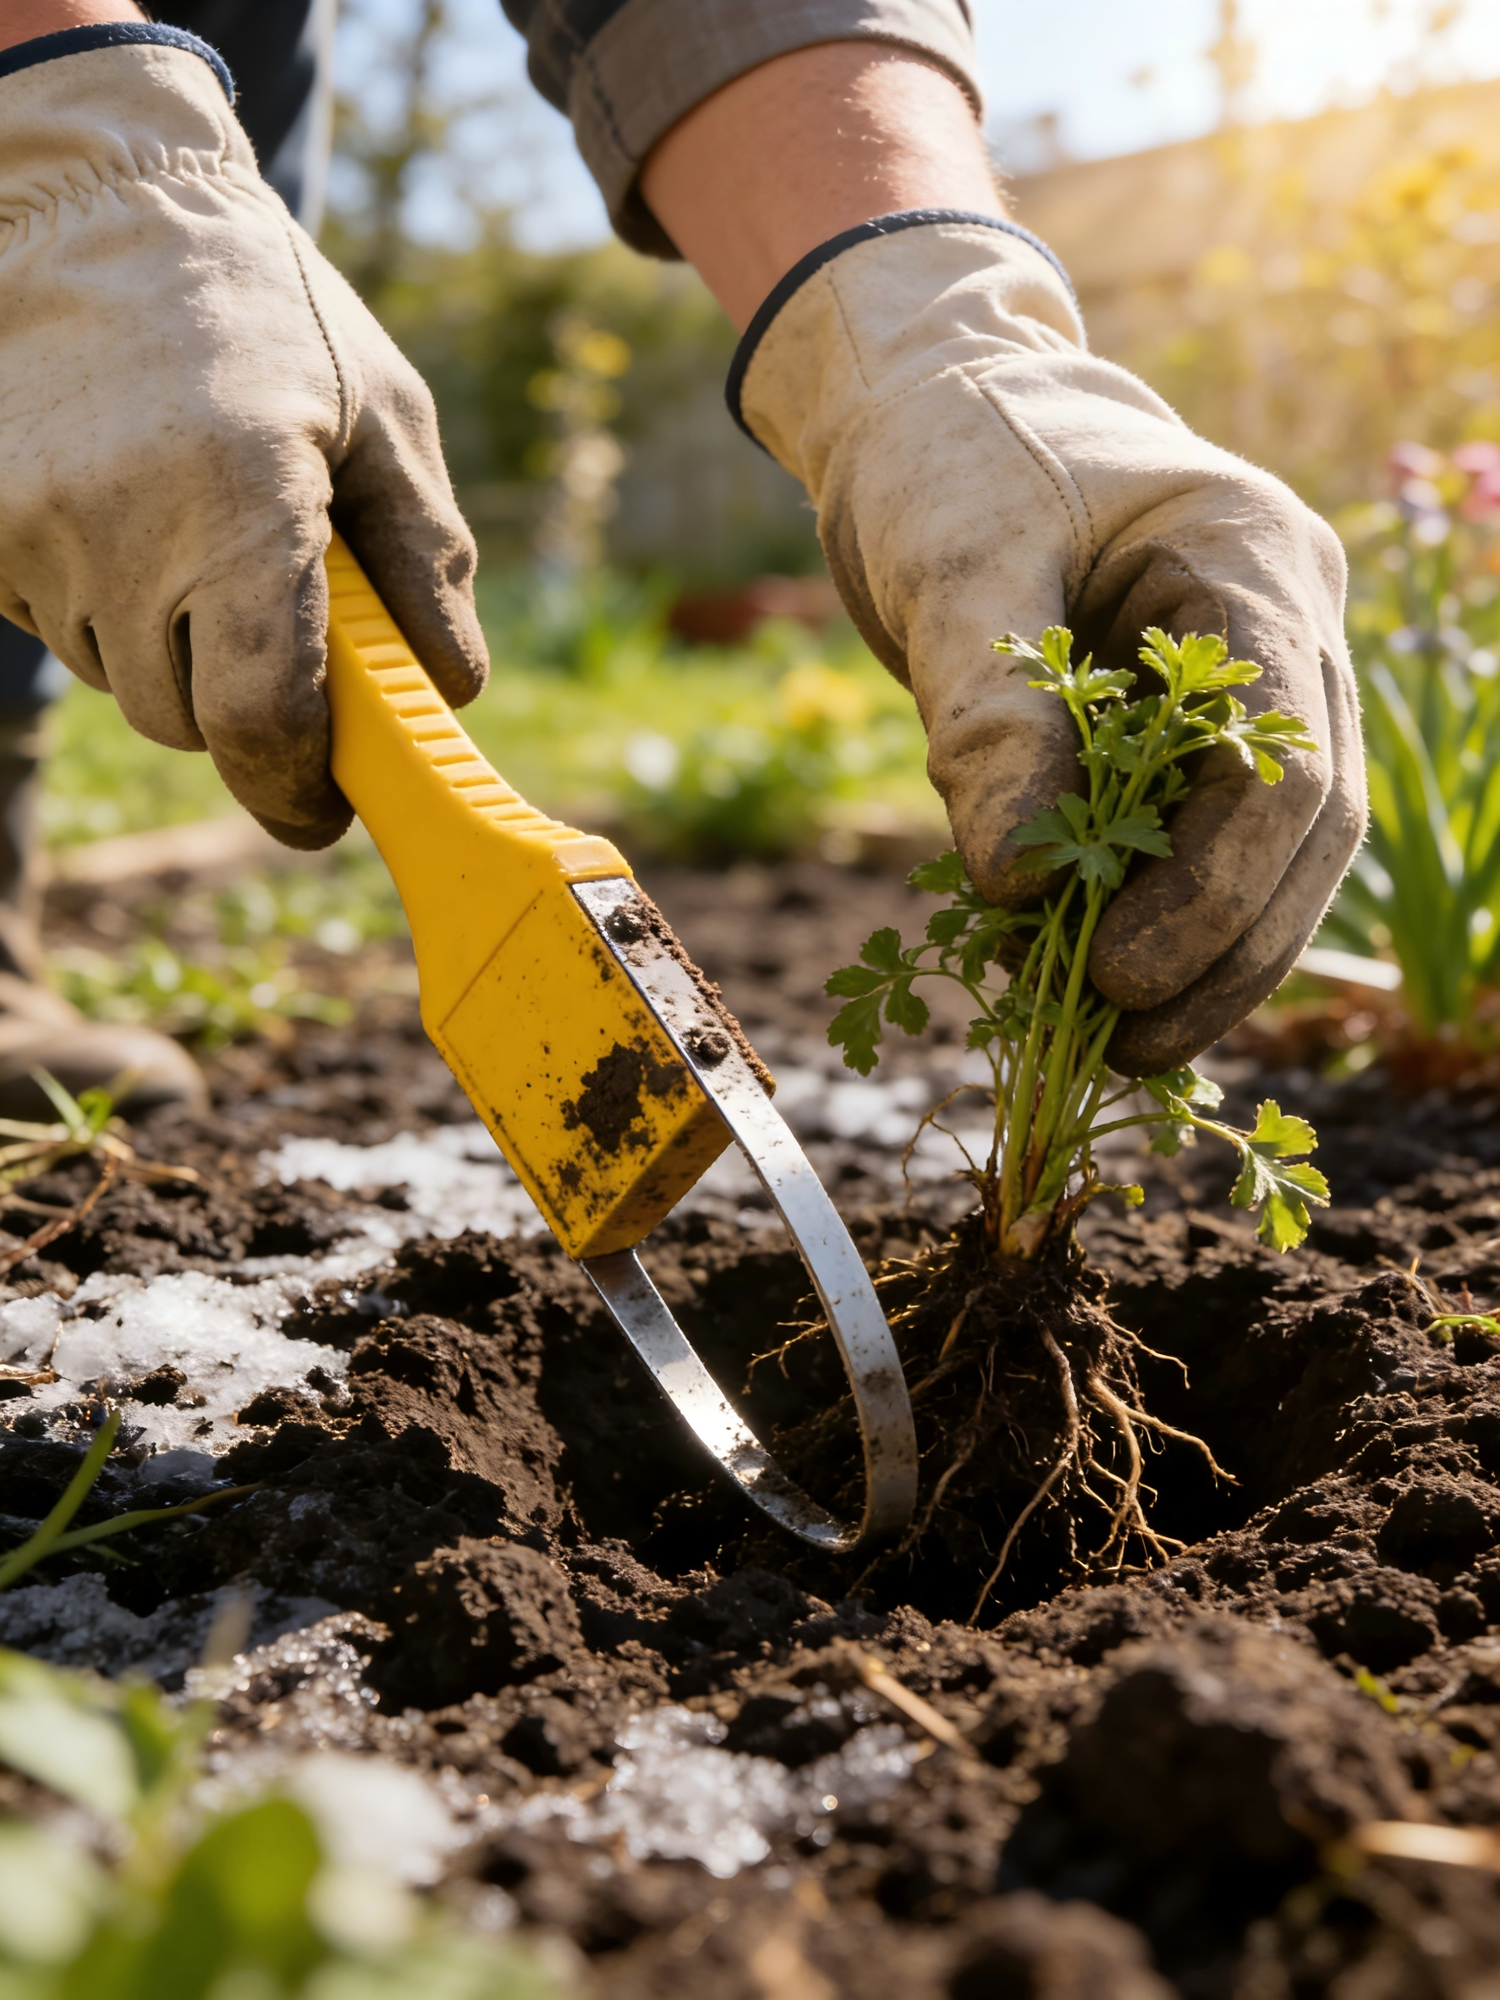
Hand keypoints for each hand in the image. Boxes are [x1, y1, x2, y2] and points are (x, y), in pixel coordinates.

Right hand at [0, 38, 485, 847]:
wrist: (94, 201)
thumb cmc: (265, 310)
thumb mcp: (384, 415)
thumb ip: (425, 563)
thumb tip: (451, 693)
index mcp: (243, 502)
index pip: (262, 721)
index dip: (298, 790)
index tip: (326, 806)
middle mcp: (121, 527)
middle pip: (188, 722)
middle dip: (245, 705)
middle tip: (277, 624)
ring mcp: (29, 528)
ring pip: (120, 681)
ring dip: (172, 650)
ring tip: (197, 529)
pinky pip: (55, 628)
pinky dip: (104, 606)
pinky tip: (130, 513)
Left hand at [734, 218, 1364, 1072]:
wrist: (931, 413)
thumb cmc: (945, 458)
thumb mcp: (951, 565)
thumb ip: (988, 715)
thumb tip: (1020, 891)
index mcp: (1253, 557)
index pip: (1283, 750)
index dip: (1215, 884)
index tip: (1120, 975)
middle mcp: (1287, 626)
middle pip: (1307, 823)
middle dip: (1225, 948)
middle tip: (1125, 1044)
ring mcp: (1256, 681)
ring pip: (1279, 853)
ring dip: (1209, 960)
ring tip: (1117, 1049)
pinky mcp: (1194, 732)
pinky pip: (1209, 844)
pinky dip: (1161, 923)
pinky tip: (1097, 994)